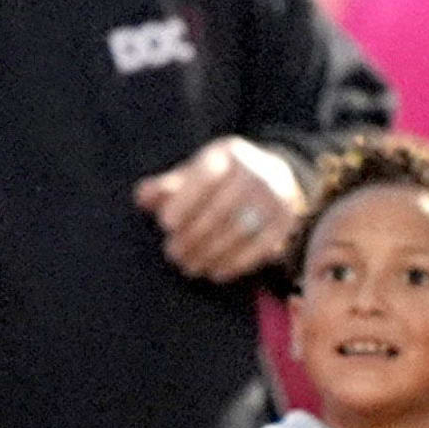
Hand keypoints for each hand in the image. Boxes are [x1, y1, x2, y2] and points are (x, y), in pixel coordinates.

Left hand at [138, 137, 307, 283]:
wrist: (273, 176)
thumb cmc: (219, 179)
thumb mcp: (193, 174)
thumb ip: (166, 187)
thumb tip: (142, 197)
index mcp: (228, 155)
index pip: (205, 177)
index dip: (185, 200)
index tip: (165, 224)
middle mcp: (257, 173)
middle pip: (222, 208)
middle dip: (194, 235)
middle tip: (173, 254)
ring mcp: (275, 197)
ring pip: (240, 230)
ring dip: (212, 252)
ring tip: (189, 266)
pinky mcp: (286, 221)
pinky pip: (261, 246)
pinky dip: (236, 262)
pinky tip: (215, 272)